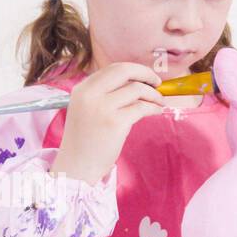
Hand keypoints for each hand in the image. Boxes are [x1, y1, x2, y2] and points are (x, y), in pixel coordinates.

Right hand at [50, 62, 165, 185]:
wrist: (76, 167)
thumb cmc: (84, 141)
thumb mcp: (86, 109)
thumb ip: (103, 94)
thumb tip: (136, 83)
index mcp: (82, 89)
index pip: (112, 68)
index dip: (133, 70)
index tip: (145, 77)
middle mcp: (90, 94)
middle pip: (125, 71)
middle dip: (146, 73)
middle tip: (158, 83)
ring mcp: (103, 108)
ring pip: (137, 88)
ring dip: (153, 94)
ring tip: (159, 102)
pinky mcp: (116, 123)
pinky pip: (142, 107)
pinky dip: (153, 107)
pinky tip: (156, 111)